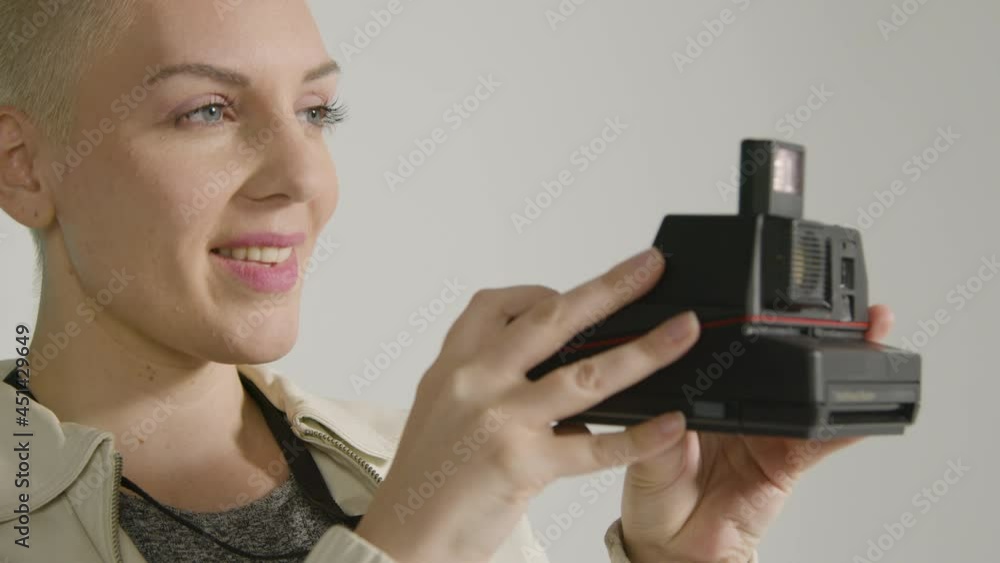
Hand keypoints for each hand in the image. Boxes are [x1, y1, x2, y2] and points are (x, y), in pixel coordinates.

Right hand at [355, 247, 699, 562]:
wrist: (404, 536)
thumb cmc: (427, 478)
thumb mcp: (443, 408)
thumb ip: (489, 377)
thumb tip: (554, 359)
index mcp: (453, 364)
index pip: (496, 303)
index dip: (542, 291)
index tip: (578, 293)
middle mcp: (475, 381)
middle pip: (552, 321)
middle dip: (609, 289)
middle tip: (649, 268)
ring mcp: (499, 420)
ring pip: (585, 375)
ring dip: (643, 350)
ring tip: (683, 332)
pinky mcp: (522, 465)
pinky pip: (593, 446)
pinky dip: (638, 435)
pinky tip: (669, 423)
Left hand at [614, 303, 894, 562]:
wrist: (674, 547)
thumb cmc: (654, 495)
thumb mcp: (645, 452)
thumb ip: (659, 427)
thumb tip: (670, 405)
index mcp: (701, 393)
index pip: (727, 350)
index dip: (744, 321)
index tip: (753, 290)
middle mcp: (740, 406)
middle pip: (780, 360)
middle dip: (811, 328)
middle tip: (837, 301)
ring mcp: (769, 432)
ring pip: (811, 390)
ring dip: (843, 360)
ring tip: (868, 329)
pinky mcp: (788, 462)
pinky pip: (823, 442)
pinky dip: (849, 422)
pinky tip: (867, 400)